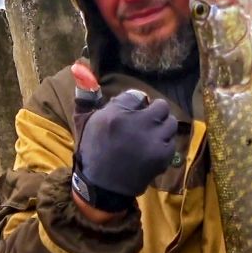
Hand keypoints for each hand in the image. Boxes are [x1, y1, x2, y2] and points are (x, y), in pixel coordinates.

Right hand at [75, 89, 176, 203]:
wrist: (101, 187)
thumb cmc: (92, 151)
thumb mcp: (83, 121)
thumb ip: (85, 94)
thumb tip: (80, 65)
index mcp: (116, 114)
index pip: (137, 95)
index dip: (134, 105)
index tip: (128, 115)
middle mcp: (137, 124)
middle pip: (160, 106)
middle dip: (153, 113)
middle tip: (144, 123)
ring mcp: (152, 140)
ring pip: (170, 122)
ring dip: (161, 128)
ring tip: (149, 137)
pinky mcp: (162, 156)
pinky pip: (171, 141)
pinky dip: (163, 145)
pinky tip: (151, 151)